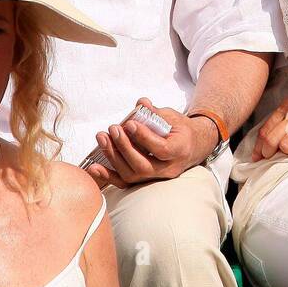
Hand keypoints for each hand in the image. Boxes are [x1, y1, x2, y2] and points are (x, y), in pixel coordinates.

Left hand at [86, 98, 214, 188]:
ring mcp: (157, 178)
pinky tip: (94, 167)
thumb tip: (141, 103)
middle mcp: (169, 169)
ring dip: (113, 157)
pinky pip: (125, 183)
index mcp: (180, 150)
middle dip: (124, 147)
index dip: (144, 137)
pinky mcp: (146, 181)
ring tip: (102, 137)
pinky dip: (108, 176)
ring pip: (132, 175)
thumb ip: (156, 112)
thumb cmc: (181, 130)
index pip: (160, 148)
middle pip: (143, 165)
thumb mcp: (173, 117)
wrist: (193, 147)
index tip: (129, 124)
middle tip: (113, 128)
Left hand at [251, 87, 287, 160]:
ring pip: (286, 145)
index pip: (265, 130)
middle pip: (272, 139)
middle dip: (268, 152)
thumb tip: (268, 137)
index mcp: (286, 106)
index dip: (258, 146)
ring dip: (287, 151)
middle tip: (270, 158)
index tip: (256, 156)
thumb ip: (283, 115)